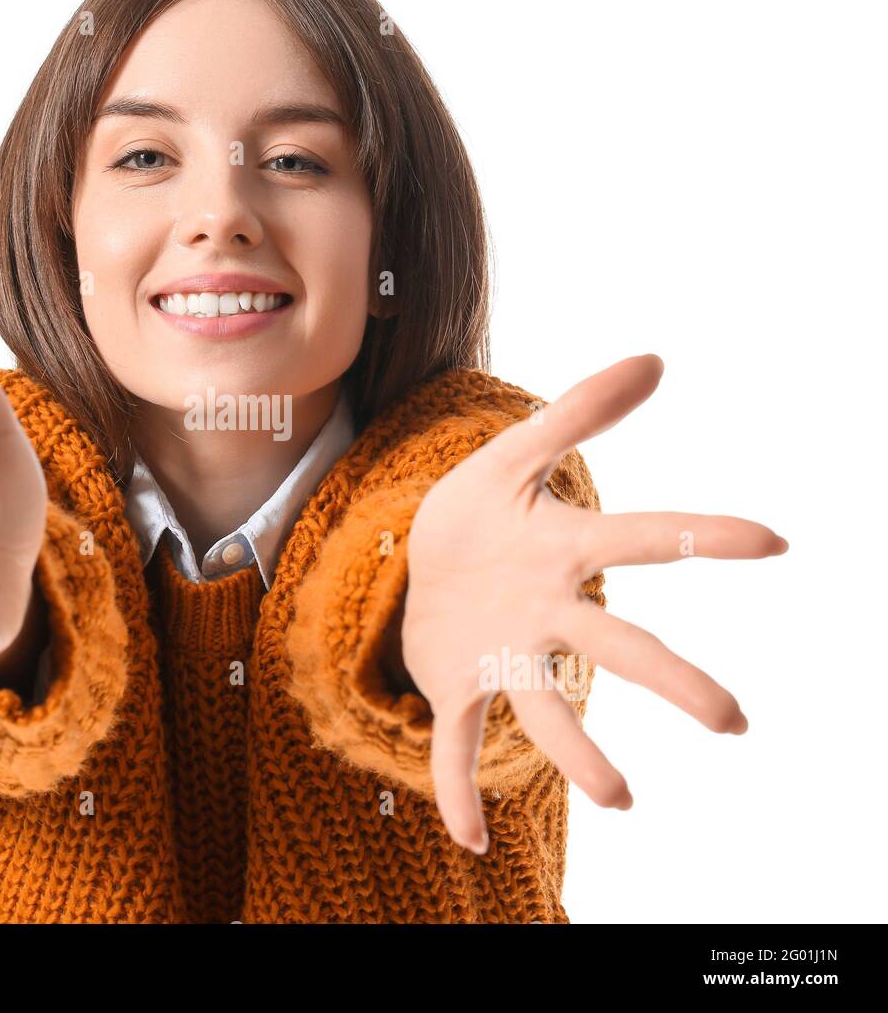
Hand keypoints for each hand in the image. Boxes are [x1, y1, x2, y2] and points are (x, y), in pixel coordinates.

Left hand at [402, 354, 787, 852]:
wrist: (419, 558)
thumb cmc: (479, 511)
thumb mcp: (512, 455)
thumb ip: (575, 411)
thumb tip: (655, 357)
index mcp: (561, 553)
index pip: (641, 540)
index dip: (703, 536)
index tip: (774, 540)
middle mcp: (544, 615)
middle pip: (615, 647)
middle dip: (673, 681)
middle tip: (733, 721)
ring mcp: (502, 657)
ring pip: (545, 710)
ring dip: (579, 754)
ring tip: (622, 800)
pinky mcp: (458, 687)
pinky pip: (459, 744)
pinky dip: (458, 789)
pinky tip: (469, 836)